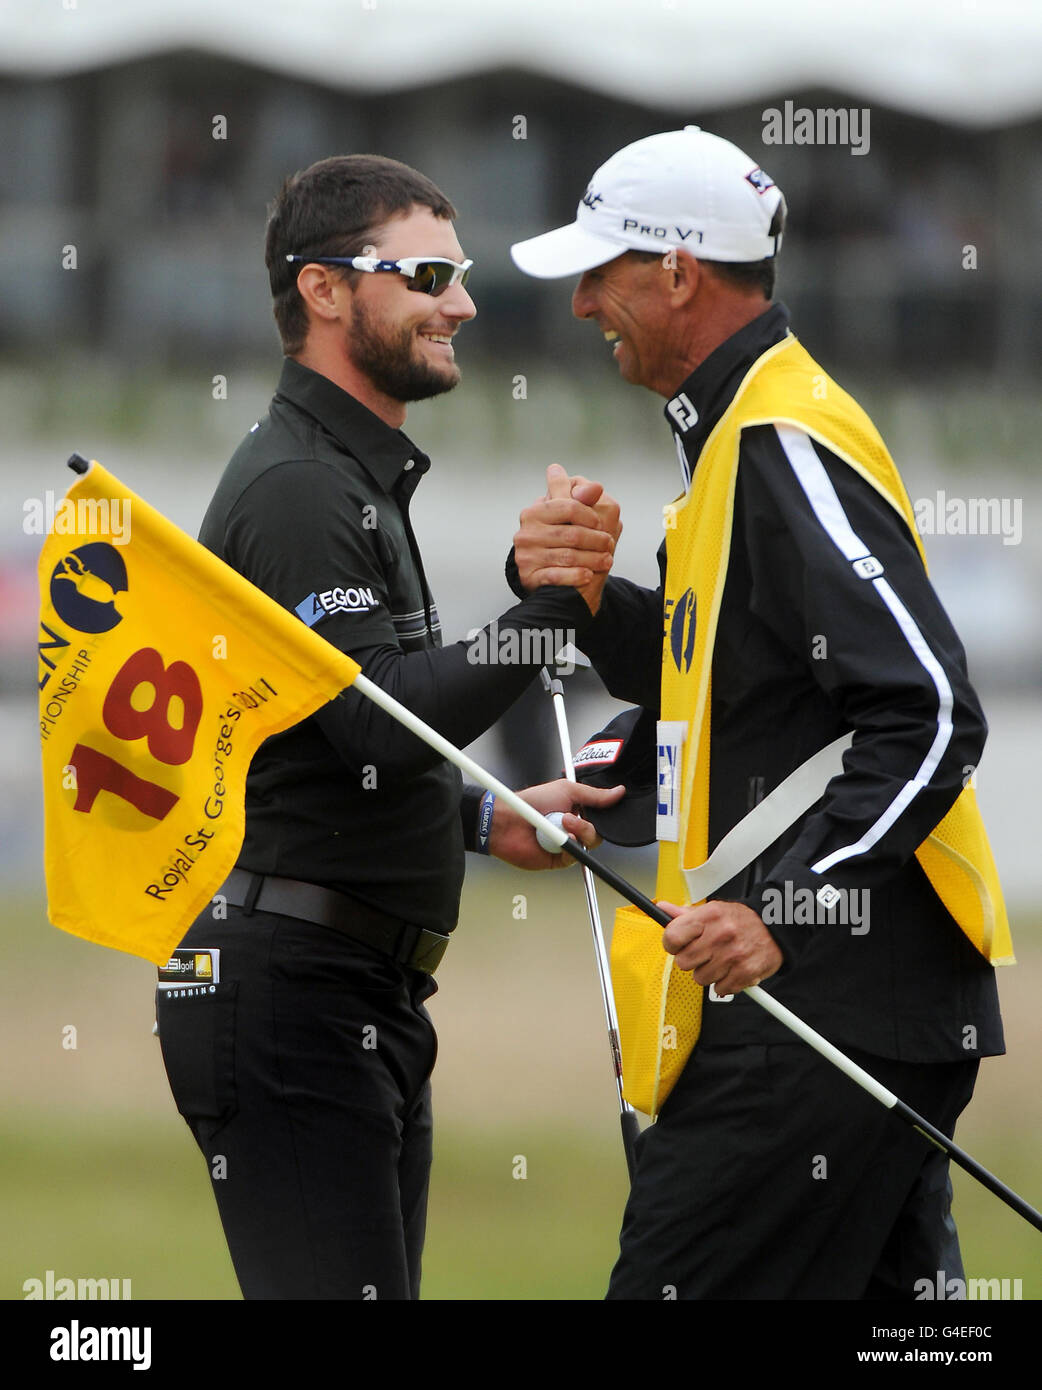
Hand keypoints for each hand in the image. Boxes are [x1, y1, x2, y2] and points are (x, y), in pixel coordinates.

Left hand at [488, 778, 624, 869]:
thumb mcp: (567, 790)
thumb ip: (595, 795)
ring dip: (579, 834)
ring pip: (589, 845)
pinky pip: (574, 857)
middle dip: (587, 826)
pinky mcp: (559, 860)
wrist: (508, 819)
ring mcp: (567, 845)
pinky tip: (561, 840)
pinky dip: (571, 848)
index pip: (601, 817)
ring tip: (561, 823)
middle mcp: (574, 829)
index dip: (605, 816)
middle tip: (569, 817)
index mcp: (578, 812)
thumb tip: (619, 792)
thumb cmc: (532, 801)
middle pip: (597, 834)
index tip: (605, 810)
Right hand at [514, 464, 621, 614]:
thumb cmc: (559, 540)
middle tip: (609, 543)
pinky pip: (557, 576)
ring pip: (568, 556)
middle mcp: (527, 533)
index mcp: (535, 512)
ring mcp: (526, 555)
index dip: (590, 515)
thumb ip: (581, 497)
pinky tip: (588, 575)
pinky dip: (576, 575)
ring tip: (607, 560)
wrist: (544, 576)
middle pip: (572, 534)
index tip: (600, 523)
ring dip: (593, 559)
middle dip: (596, 540)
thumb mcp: (567, 515)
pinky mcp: (529, 577)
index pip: (569, 507)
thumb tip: (596, 487)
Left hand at [658, 899, 782, 994]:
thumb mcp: (713, 910)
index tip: (679, 946)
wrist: (776, 927)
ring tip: (721, 960)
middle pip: (684, 962)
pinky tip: (731, 970)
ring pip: (700, 978)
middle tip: (704, 954)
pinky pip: (720, 989)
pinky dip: (724, 983)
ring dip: (708, 973)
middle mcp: (721, 934)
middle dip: (692, 961)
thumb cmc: (741, 920)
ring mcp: (733, 954)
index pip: (672, 936)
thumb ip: (686, 914)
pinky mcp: (745, 972)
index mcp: (709, 916)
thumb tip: (663, 909)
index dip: (672, 945)